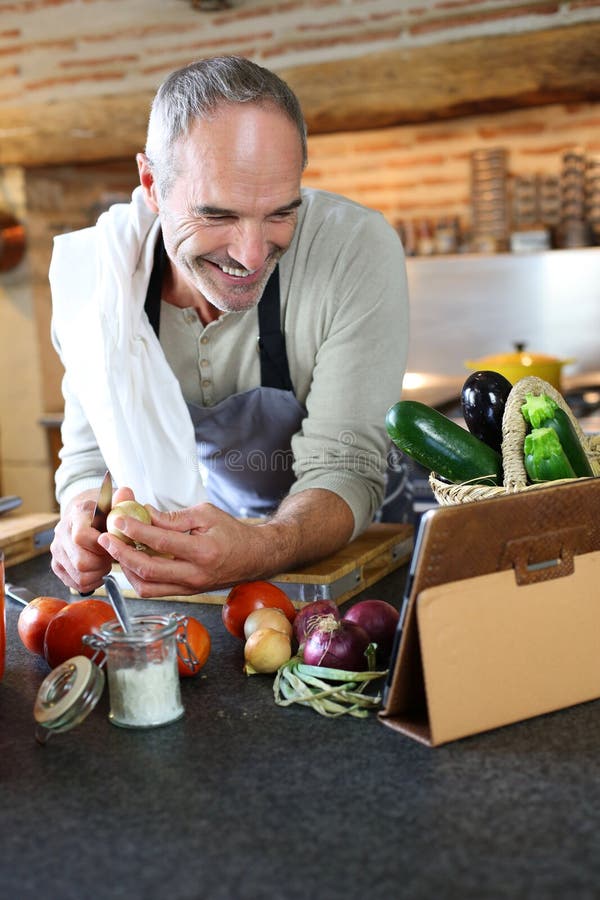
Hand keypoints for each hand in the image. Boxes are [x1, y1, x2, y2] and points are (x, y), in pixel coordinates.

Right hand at [50, 485, 135, 592]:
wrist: (87, 516)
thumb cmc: (105, 511)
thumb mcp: (115, 502)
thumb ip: (122, 499)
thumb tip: (126, 493)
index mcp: (77, 514)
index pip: (81, 537)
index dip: (100, 546)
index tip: (113, 543)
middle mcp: (62, 532)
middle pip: (81, 562)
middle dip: (102, 563)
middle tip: (112, 556)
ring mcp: (57, 550)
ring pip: (79, 576)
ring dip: (98, 574)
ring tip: (106, 562)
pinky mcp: (57, 565)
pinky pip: (75, 584)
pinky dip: (91, 582)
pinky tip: (98, 571)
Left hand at [96, 502, 261, 596]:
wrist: (253, 557)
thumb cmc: (232, 532)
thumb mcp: (206, 514)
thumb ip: (173, 517)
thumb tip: (143, 514)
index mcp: (203, 551)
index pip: (161, 542)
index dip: (136, 530)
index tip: (119, 520)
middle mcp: (195, 574)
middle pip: (148, 569)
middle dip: (121, 553)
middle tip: (106, 538)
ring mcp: (190, 587)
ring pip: (147, 586)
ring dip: (126, 569)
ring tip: (116, 550)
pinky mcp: (186, 593)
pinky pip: (154, 590)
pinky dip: (138, 577)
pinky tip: (131, 562)